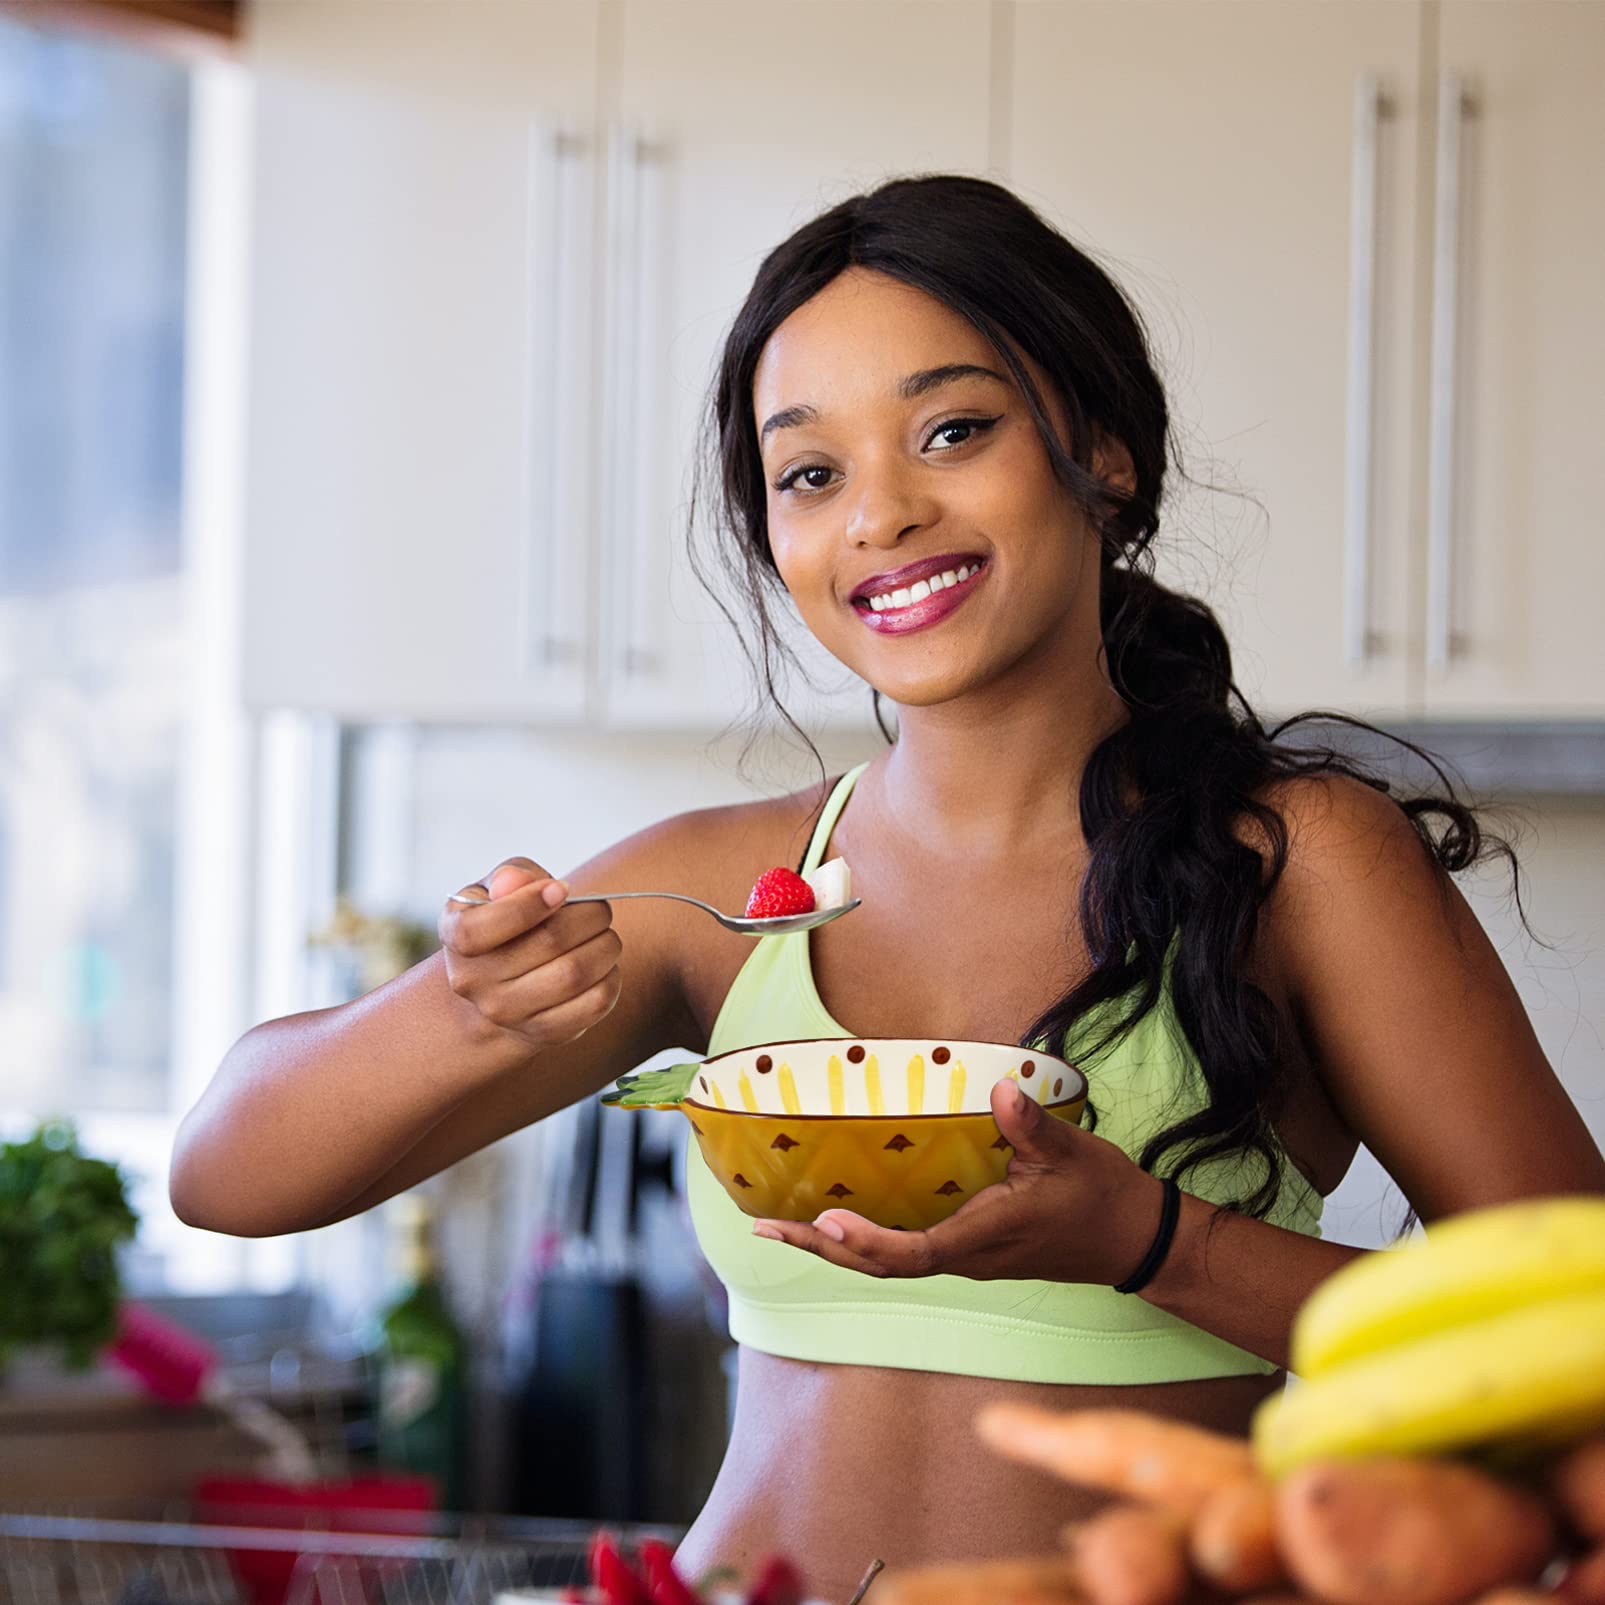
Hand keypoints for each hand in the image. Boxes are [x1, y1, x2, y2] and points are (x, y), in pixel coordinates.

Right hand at [439, 859, 621, 1052]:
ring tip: (606, 935)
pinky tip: (605, 966)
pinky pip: (593, 1004)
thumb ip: (511, 876)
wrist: (499, 987)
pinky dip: (611, 979)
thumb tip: (517, 882)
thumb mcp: (498, 889)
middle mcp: (472, 980)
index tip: (562, 889)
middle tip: (600, 909)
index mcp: (455, 935)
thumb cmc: (506, 922)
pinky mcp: (542, 1033)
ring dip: (605, 946)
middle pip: (549, 943)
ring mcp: (506, 1013)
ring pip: (575, 975)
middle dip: (589, 916)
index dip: (529, 904)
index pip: (481, 928)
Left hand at [752, 1077, 1169, 1285]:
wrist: (1134, 1239)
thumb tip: (999, 1090)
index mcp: (984, 1237)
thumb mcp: (1071, 1154)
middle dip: (821, 1249)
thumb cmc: (1101, 1196)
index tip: (824, 1224)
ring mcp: (965, 1256)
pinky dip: (864, 1239)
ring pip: (887, 1262)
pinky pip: (904, 1251)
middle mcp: (965, 1256)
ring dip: (833, 1248)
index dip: (866, 1243)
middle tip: (764, 1227)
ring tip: (780, 1226)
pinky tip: (838, 1219)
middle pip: (880, 1265)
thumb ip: (1032, 1126)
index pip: (913, 1253)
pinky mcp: (969, 1247)